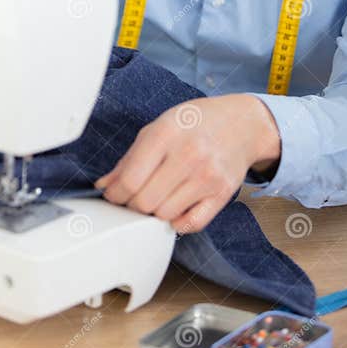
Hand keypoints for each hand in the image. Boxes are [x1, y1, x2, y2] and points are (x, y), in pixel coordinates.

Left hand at [95, 94, 279, 233]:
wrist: (241, 124)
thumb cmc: (196, 123)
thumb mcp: (159, 126)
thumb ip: (130, 157)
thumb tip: (105, 185)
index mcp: (167, 134)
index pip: (130, 179)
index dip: (115, 194)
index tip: (113, 195)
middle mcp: (189, 155)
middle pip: (145, 202)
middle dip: (132, 204)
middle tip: (133, 198)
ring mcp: (208, 176)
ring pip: (164, 216)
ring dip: (154, 213)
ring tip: (155, 198)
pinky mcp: (222, 194)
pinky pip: (191, 224)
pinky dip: (177, 222)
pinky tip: (174, 207)